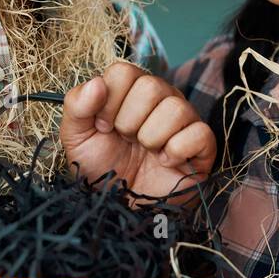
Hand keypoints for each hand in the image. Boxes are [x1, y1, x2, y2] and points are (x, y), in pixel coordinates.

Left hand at [60, 62, 214, 203]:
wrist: (120, 205)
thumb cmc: (101, 167)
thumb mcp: (76, 137)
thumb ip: (76, 106)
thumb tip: (97, 82)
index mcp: (130, 90)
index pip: (124, 72)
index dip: (109, 101)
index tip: (104, 126)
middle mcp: (160, 98)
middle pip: (151, 86)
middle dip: (129, 122)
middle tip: (126, 140)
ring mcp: (183, 119)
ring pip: (175, 108)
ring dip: (151, 137)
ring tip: (145, 151)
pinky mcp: (202, 144)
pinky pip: (198, 133)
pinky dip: (176, 151)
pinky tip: (165, 161)